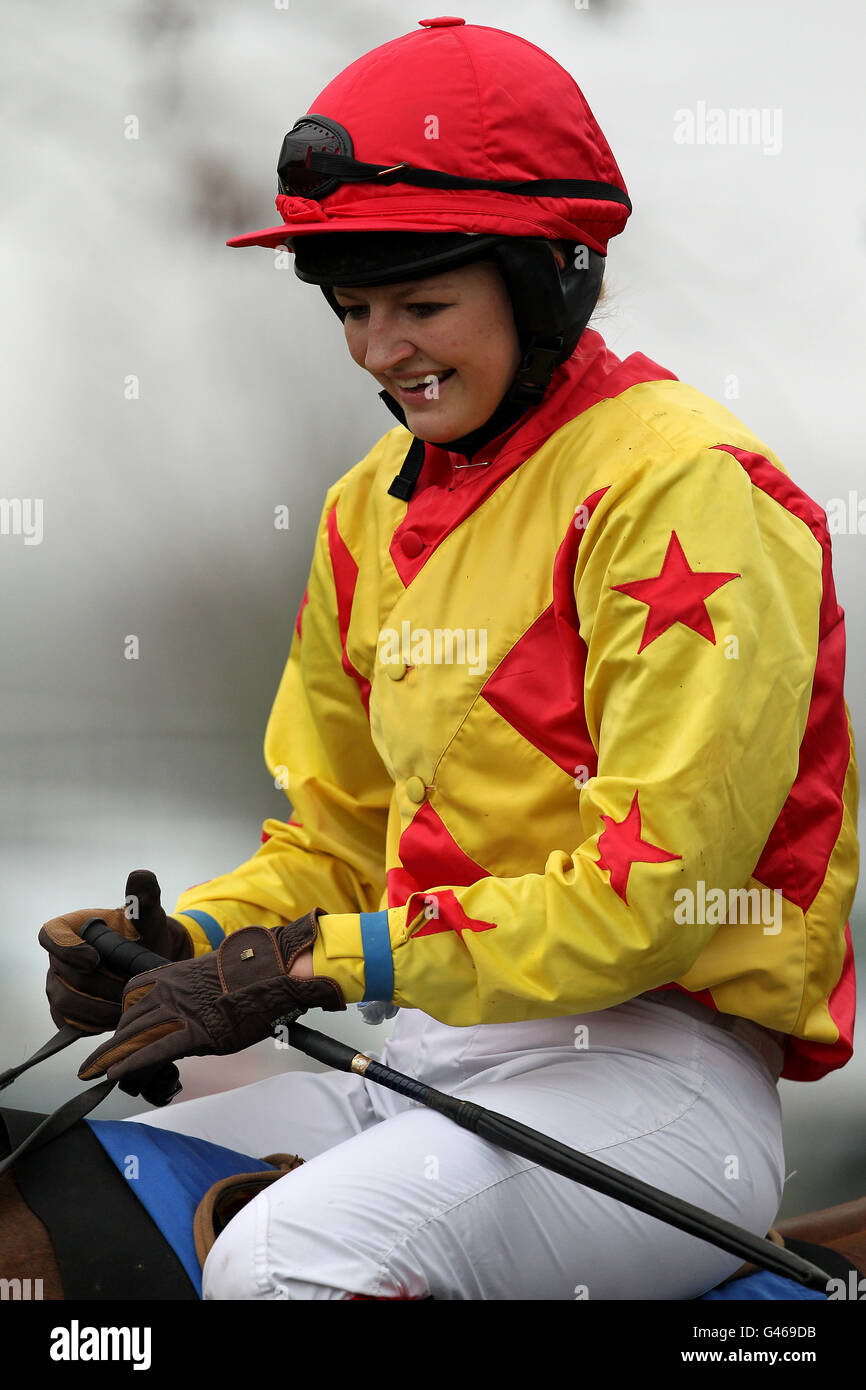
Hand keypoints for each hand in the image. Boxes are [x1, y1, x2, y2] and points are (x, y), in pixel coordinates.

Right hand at [39, 869, 193, 1033]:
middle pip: (67, 977)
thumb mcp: (148, 915)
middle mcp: (57, 958)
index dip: (68, 949)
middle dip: (101, 986)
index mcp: (69, 928)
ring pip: (68, 1003)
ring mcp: (58, 985)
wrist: (147, 963)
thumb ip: (145, 896)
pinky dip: (94, 1024)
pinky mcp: (66, 1011)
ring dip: (99, 1009)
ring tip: (128, 1007)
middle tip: (130, 990)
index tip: (95, 959)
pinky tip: (118, 1018)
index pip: (51, 935)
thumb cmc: (143, 934)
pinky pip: (70, 1022)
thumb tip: (141, 876)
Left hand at [77, 910, 343, 1083]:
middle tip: (110, 1062)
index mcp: (173, 974)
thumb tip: (187, 1012)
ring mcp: (180, 1010)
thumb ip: (190, 994)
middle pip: (129, 1020)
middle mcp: (169, 990)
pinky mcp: (194, 1032)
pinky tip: (116, 1074)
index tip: (121, 1035)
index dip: (124, 1018)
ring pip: (134, 1036)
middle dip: (118, 1043)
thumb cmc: (252, 974)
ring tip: (103, 1073)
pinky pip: (153, 1050)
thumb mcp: (212, 978)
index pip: (132, 996)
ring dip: (116, 1057)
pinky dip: (131, 1064)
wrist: (275, 972)